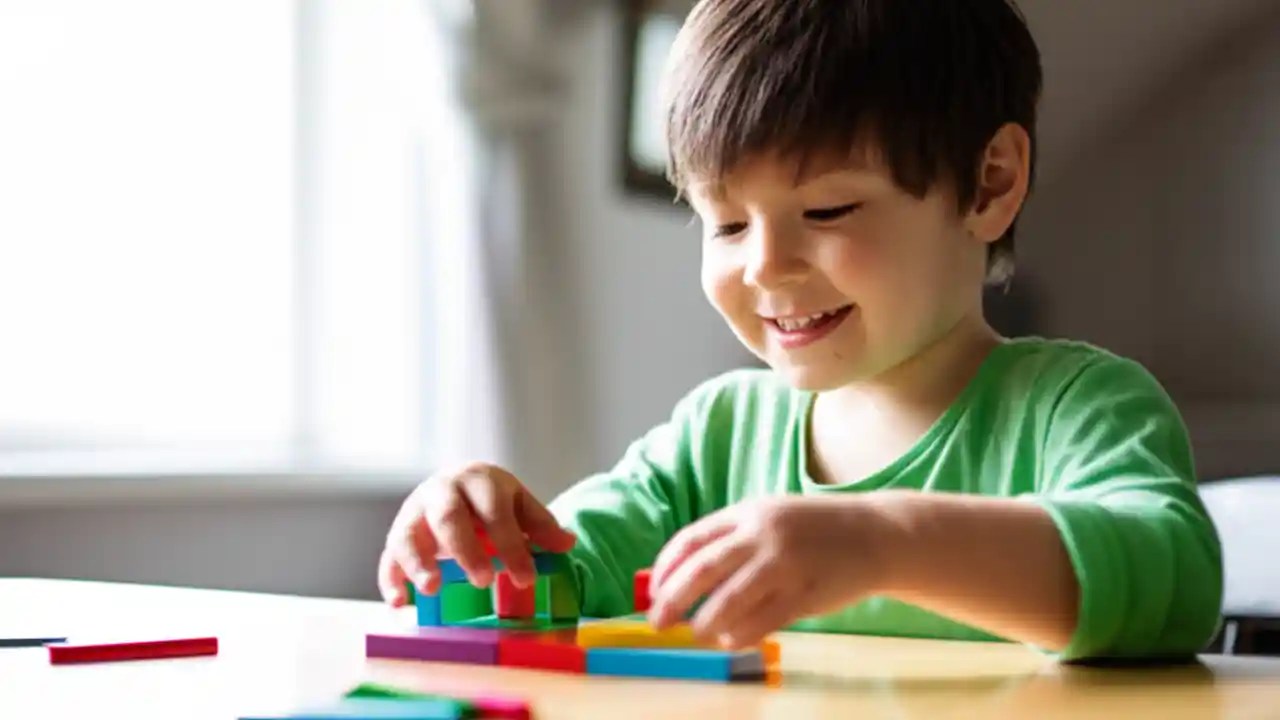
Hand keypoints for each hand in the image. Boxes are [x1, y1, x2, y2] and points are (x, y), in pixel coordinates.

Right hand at [378, 462, 575, 605]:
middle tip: (484, 581)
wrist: (457, 482)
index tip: (526, 579)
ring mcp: (415, 512)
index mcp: (478, 481)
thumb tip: (566, 543)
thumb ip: (539, 524)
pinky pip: (388, 556)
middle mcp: (442, 492)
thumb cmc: (492, 500)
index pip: (495, 513)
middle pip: (448, 517)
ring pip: (409, 534)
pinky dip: (390, 580)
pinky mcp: (398, 534)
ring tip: (433, 589)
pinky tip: (400, 603)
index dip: (511, 545)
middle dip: (465, 550)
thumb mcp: (519, 504)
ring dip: (419, 562)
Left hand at [647, 496, 888, 648]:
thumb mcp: (771, 518)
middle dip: (671, 599)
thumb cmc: (814, 531)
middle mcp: (762, 534)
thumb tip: (682, 576)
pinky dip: (740, 635)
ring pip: (729, 600)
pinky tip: (731, 640)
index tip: (653, 590)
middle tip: (657, 621)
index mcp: (748, 512)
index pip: (691, 540)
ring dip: (704, 623)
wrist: (875, 534)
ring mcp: (785, 564)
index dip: (665, 568)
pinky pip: (763, 621)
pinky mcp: (806, 593)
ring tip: (696, 634)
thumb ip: (733, 540)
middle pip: (702, 570)